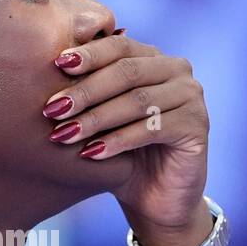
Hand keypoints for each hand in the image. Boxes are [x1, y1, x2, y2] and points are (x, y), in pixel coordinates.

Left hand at [44, 32, 209, 234]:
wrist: (156, 199)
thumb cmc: (123, 155)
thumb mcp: (102, 118)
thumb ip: (87, 90)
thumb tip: (49, 67)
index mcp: (154, 58)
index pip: (119, 46)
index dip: (88, 54)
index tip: (56, 66)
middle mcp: (177, 70)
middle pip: (127, 72)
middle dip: (85, 91)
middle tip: (53, 109)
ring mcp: (192, 97)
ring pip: (138, 100)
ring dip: (97, 118)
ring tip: (65, 135)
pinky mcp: (197, 126)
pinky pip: (152, 129)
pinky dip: (119, 141)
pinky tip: (92, 153)